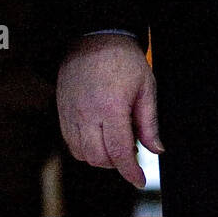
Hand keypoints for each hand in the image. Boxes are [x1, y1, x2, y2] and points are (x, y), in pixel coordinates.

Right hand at [56, 32, 163, 187]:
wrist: (94, 36)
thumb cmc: (122, 58)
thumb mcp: (146, 86)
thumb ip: (149, 122)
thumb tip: (156, 148)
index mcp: (111, 107)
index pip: (119, 152)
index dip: (130, 172)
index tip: (139, 180)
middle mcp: (87, 113)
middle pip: (98, 158)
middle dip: (116, 164)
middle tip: (130, 150)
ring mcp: (71, 112)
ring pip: (81, 154)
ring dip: (99, 157)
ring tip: (113, 140)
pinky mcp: (61, 109)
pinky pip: (69, 141)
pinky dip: (83, 148)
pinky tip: (97, 136)